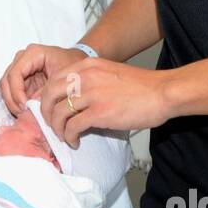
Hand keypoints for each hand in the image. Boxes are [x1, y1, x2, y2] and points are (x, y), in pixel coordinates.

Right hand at [0, 43, 88, 114]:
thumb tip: (33, 106)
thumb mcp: (64, 78)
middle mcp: (22, 59)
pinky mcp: (22, 80)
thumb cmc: (74, 67)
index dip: (16, 92)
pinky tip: (26, 112)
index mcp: (33, 53)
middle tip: (22, 113)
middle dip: (12, 99)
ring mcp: (20, 69)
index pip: (15, 73)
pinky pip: (12, 93)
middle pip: (6, 80)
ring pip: (6, 88)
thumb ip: (48, 91)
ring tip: (24, 114)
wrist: (79, 65)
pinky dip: (17, 103)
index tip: (25, 106)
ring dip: (13, 102)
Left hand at [39, 56, 173, 145]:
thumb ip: (90, 81)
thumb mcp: (109, 73)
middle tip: (52, 125)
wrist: (162, 92)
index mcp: (87, 66)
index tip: (50, 109)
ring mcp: (91, 94)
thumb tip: (74, 99)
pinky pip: (72, 126)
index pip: (53, 79)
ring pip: (58, 112)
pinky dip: (70, 137)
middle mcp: (85, 77)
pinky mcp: (99, 112)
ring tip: (65, 136)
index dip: (47, 97)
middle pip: (49, 95)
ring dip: (57, 128)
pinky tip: (75, 141)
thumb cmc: (141, 86)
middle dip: (45, 113)